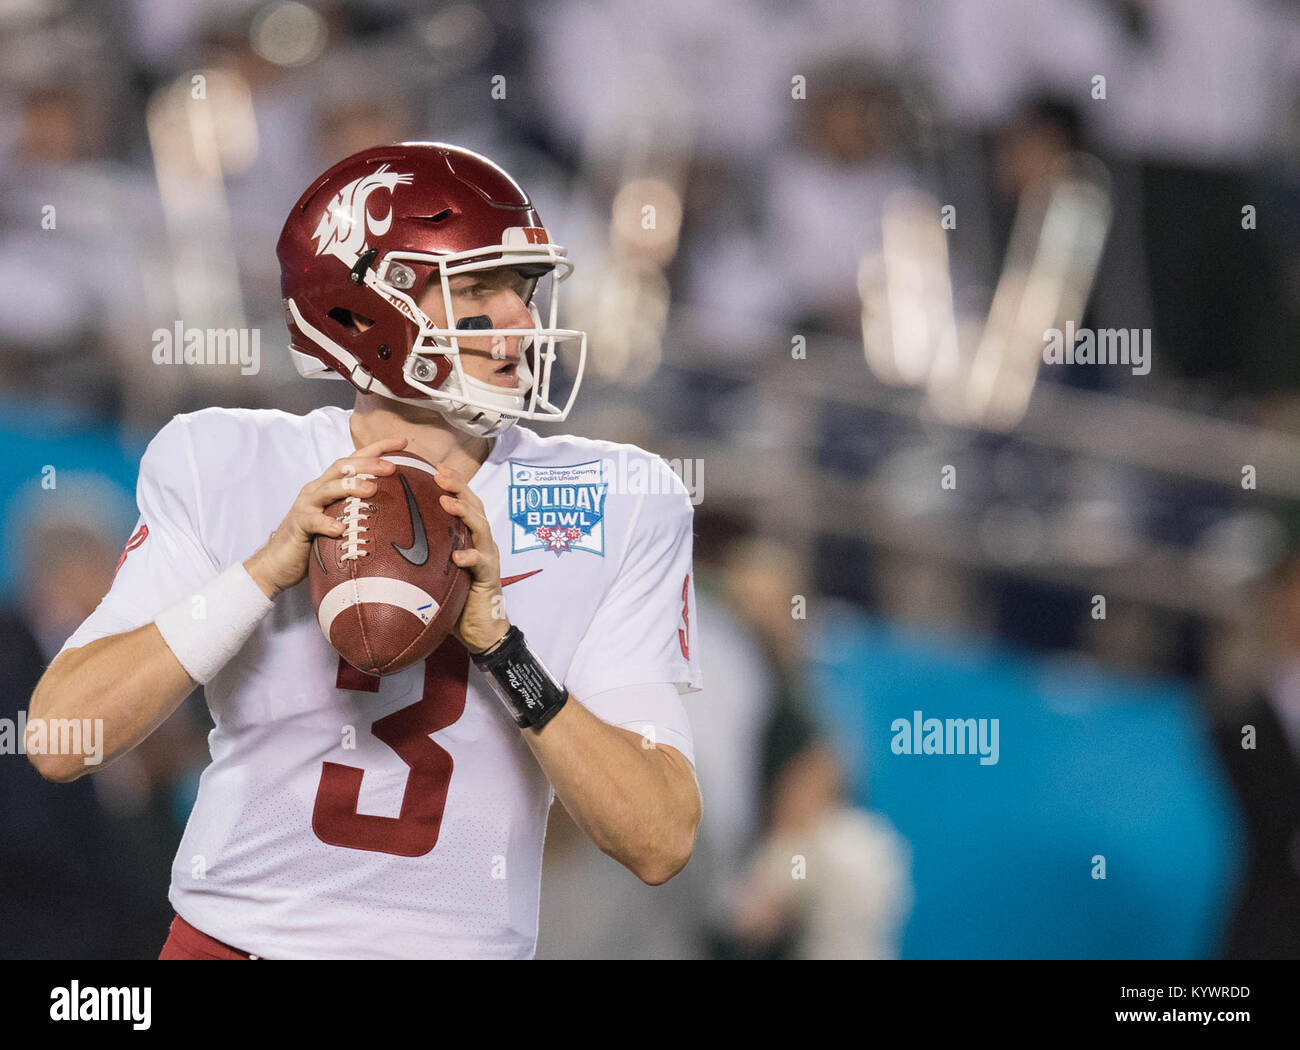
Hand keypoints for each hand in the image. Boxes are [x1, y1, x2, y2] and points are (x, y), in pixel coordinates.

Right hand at [244, 437, 407, 598]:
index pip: (355, 460)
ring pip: (328, 488)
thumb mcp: (343, 519)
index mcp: (331, 485)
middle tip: (392, 467)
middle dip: (368, 463)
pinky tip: (341, 528)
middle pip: (342, 467)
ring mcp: (306, 505)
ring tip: (371, 489)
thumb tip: (400, 509)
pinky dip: (326, 523)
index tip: (403, 442)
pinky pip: (313, 521)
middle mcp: (318, 489)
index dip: (378, 448)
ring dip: (351, 486)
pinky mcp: (298, 525)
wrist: (280, 562)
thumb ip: (361, 509)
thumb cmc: (317, 541)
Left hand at [433, 463, 508, 652]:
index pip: (463, 502)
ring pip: (481, 527)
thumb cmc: (454, 599)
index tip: (433, 467)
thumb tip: (384, 544)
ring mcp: (488, 558)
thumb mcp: (434, 571)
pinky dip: (471, 556)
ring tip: (447, 503)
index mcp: (468, 536)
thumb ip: (420, 555)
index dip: (451, 483)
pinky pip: (482, 563)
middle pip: (474, 506)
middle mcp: (481, 542)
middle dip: (458, 487)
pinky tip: (458, 555)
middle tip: (439, 474)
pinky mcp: (489, 578)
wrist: (479, 630)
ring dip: (464, 512)